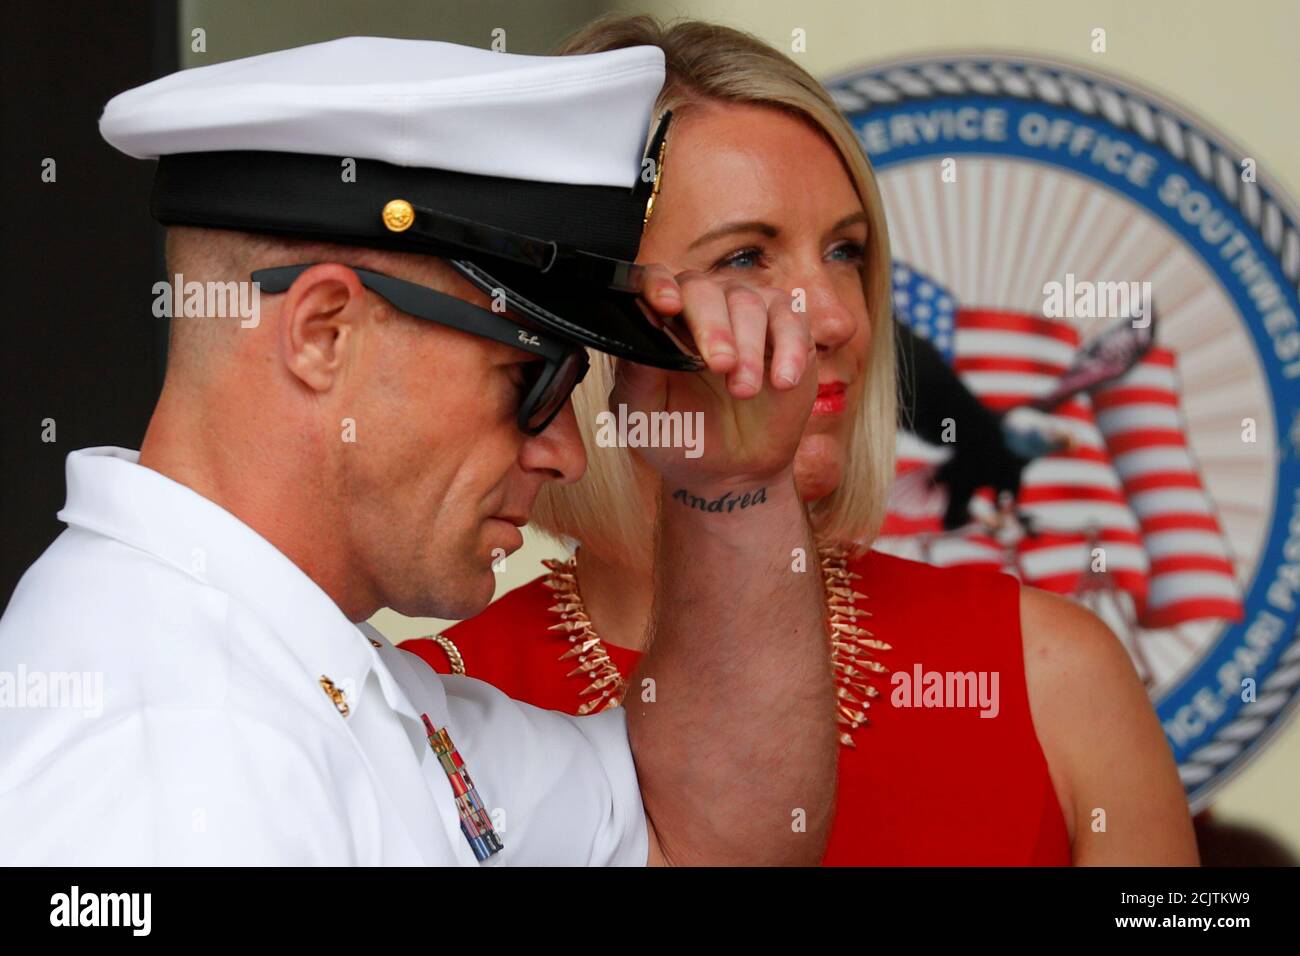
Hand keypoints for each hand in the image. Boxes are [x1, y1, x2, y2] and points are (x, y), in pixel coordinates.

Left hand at [613, 266, 816, 488]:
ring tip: (744, 391)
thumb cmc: (682, 435)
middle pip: (705, 289)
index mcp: (662, 320)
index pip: (655, 281)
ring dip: (749, 349)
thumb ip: (636, 378)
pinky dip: (790, 349)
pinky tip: (782, 381)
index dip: (659, 285)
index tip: (667, 306)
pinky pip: (792, 321)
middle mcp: (703, 306)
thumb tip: (637, 341)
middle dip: (713, 326)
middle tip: (719, 365)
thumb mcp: (644, 418)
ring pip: (749, 303)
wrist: (730, 470)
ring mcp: (747, 313)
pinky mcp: (787, 330)